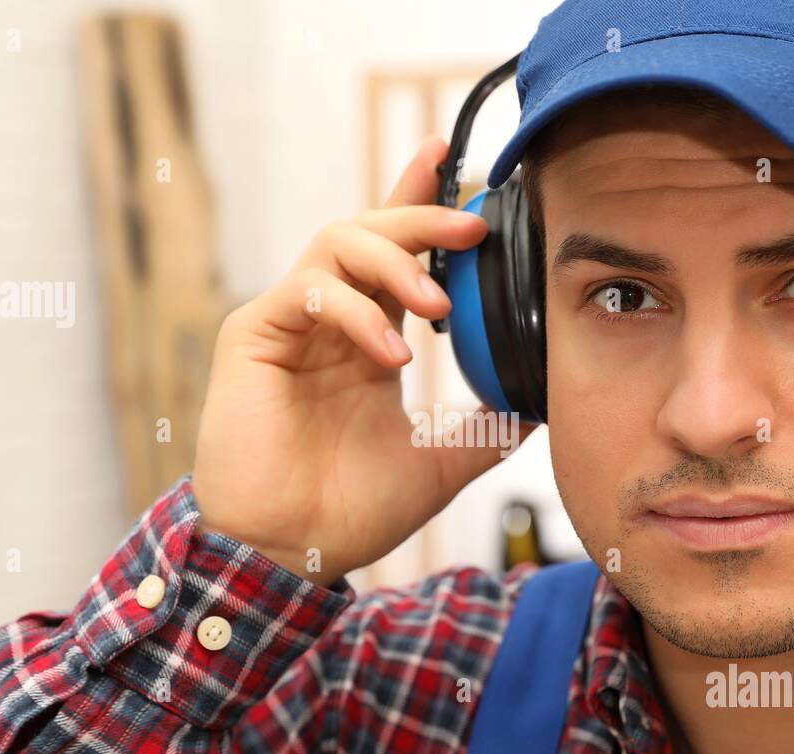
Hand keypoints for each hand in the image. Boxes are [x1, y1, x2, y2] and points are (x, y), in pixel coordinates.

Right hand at [190, 135, 536, 584]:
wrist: (291, 552)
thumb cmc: (350, 509)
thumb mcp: (438, 464)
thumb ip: (484, 431)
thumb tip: (539, 409)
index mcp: (366, 339)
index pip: (394, 254)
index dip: (418, 202)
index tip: (453, 161)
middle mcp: (328, 321)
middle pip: (369, 232)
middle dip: (423, 218)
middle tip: (474, 226)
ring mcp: (289, 324)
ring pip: (337, 244)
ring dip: (396, 261)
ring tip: (439, 303)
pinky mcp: (254, 335)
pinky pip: (309, 291)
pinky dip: (358, 313)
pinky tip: (392, 354)